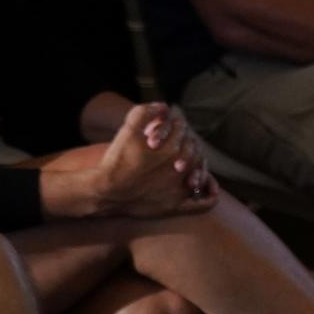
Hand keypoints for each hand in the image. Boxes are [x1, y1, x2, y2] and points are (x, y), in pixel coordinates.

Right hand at [90, 102, 216, 216]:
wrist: (104, 191)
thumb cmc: (116, 160)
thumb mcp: (128, 130)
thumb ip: (145, 113)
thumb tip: (163, 107)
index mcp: (170, 148)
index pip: (183, 132)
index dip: (176, 127)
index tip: (169, 128)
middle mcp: (180, 169)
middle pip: (193, 150)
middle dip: (185, 143)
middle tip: (175, 142)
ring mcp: (179, 189)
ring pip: (200, 172)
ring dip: (197, 162)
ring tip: (185, 159)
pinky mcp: (175, 206)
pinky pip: (203, 203)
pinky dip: (210, 193)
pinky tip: (207, 187)